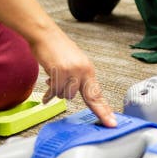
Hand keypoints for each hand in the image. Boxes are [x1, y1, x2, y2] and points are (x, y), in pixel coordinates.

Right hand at [0, 0, 116, 126]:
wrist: (44, 35)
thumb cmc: (57, 49)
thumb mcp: (74, 64)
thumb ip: (77, 79)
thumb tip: (71, 94)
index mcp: (89, 69)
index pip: (97, 93)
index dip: (105, 109)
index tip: (112, 121)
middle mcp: (83, 71)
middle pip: (87, 98)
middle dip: (97, 110)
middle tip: (108, 123)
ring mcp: (72, 72)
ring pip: (66, 95)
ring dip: (59, 91)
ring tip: (54, 82)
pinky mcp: (59, 72)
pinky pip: (54, 91)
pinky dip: (49, 94)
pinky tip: (46, 97)